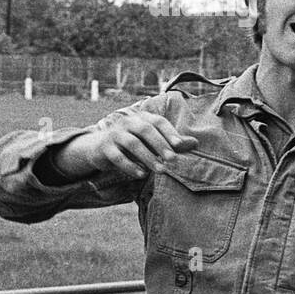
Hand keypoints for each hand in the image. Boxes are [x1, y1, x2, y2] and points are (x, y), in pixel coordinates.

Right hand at [56, 109, 198, 179]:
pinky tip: (141, 175)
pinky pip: (117, 156)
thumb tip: (195, 143)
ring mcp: (114, 134)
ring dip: (148, 157)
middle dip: (160, 144)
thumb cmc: (133, 143)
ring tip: (161, 170)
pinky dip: (130, 166)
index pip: (158, 121)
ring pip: (132, 143)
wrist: (99, 148)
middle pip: (145, 130)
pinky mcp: (104, 147)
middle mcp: (128, 122)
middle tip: (173, 159)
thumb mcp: (153, 142)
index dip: (170, 132)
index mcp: (142, 118)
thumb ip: (173, 143)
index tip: (181, 146)